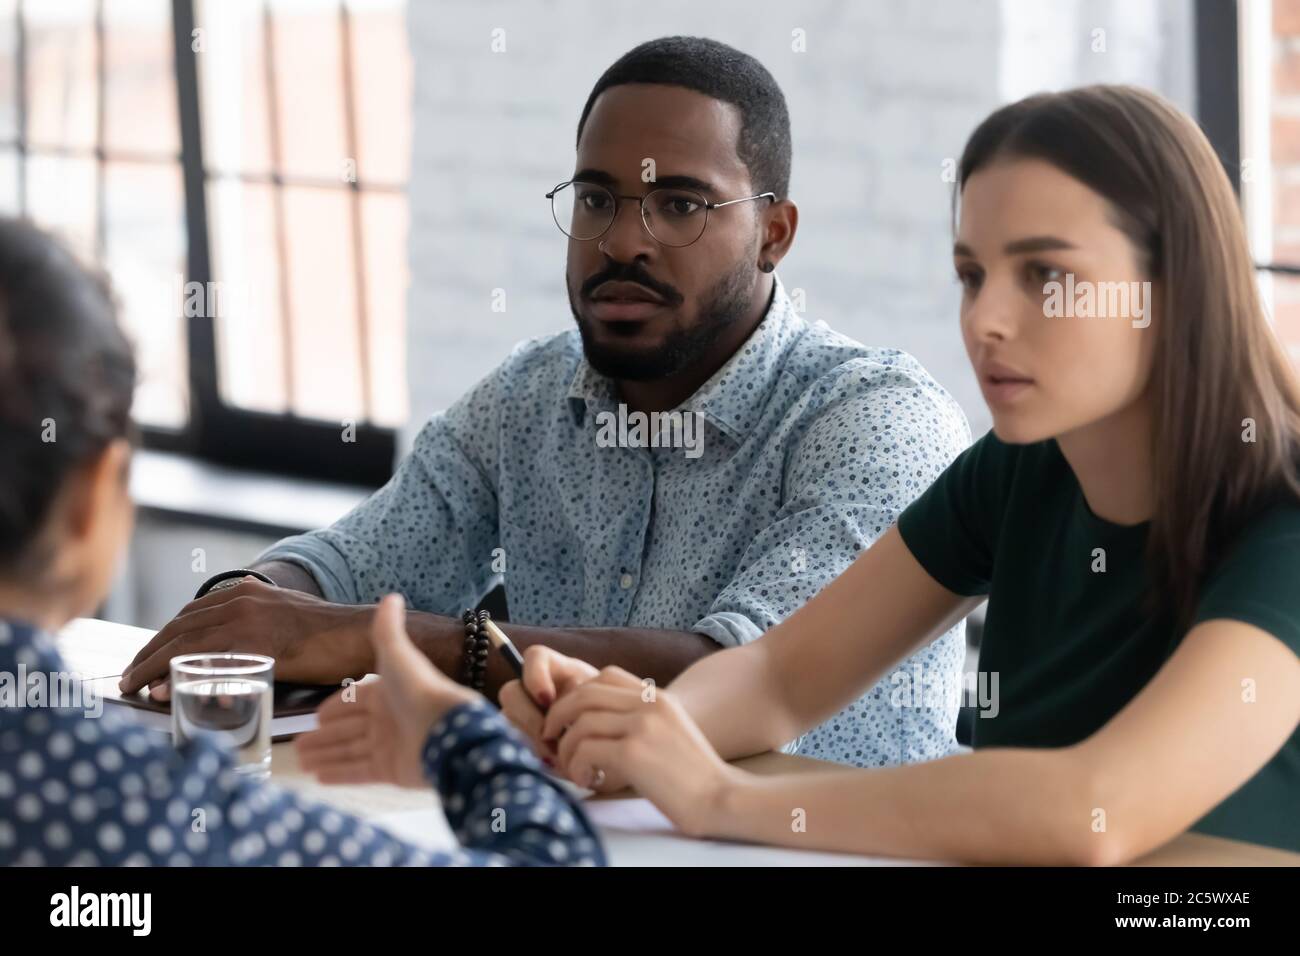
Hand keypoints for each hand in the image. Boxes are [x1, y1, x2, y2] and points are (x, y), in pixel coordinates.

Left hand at [119, 577, 371, 694]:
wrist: (357, 633)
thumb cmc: (323, 634)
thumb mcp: (278, 618)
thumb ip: (247, 630)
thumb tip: (215, 656)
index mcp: (243, 592)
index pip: (187, 616)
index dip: (159, 640)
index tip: (142, 660)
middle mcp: (240, 600)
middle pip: (179, 629)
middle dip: (147, 655)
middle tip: (130, 678)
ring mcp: (249, 621)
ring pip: (187, 644)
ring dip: (155, 667)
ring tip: (137, 687)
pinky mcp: (259, 644)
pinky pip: (213, 663)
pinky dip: (186, 677)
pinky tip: (171, 691)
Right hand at [295, 594, 477, 787]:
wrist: (445, 730)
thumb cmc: (418, 689)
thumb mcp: (397, 655)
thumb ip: (387, 629)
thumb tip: (391, 596)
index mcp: (387, 693)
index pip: (355, 701)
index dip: (336, 707)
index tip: (315, 717)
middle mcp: (388, 720)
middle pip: (348, 729)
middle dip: (323, 736)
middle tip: (297, 745)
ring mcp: (389, 747)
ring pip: (349, 751)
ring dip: (325, 755)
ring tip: (300, 762)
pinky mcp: (391, 771)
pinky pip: (359, 772)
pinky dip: (339, 774)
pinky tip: (318, 778)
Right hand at [497, 645, 624, 786]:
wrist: (617, 749)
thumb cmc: (615, 723)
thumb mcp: (607, 707)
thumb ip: (586, 699)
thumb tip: (564, 707)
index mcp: (560, 673)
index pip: (535, 658)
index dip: (534, 676)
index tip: (548, 700)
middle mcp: (536, 692)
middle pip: (511, 692)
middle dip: (529, 718)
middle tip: (551, 739)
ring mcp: (524, 717)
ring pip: (509, 722)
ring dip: (532, 741)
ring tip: (558, 758)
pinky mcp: (521, 741)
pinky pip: (513, 744)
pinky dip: (531, 755)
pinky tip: (554, 765)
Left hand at [540, 666, 739, 835]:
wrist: (720, 797)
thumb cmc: (693, 774)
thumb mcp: (671, 730)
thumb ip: (641, 718)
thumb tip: (599, 722)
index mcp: (658, 697)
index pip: (606, 675)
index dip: (579, 694)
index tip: (570, 718)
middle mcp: (649, 705)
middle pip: (585, 694)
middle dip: (558, 715)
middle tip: (551, 739)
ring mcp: (642, 727)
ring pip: (579, 724)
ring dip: (566, 748)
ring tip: (574, 769)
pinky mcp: (634, 754)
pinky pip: (584, 750)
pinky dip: (576, 767)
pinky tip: (587, 781)